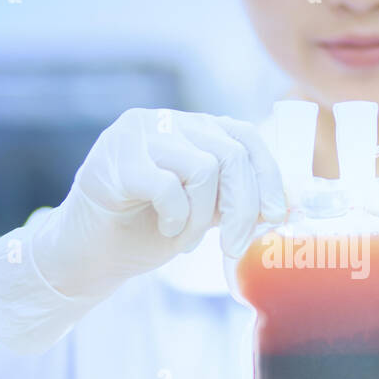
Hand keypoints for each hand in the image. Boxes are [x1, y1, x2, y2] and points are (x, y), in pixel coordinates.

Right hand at [0, 107, 285, 353]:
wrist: (85, 257)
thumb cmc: (144, 233)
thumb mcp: (204, 213)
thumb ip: (238, 199)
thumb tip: (292, 203)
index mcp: (188, 128)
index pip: (244, 136)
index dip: (269, 175)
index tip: (278, 215)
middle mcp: (164, 121)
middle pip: (230, 153)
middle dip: (243, 207)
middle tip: (234, 247)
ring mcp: (135, 134)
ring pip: (204, 168)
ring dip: (203, 217)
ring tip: (185, 238)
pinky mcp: (113, 160)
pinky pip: (168, 186)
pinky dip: (176, 218)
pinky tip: (165, 231)